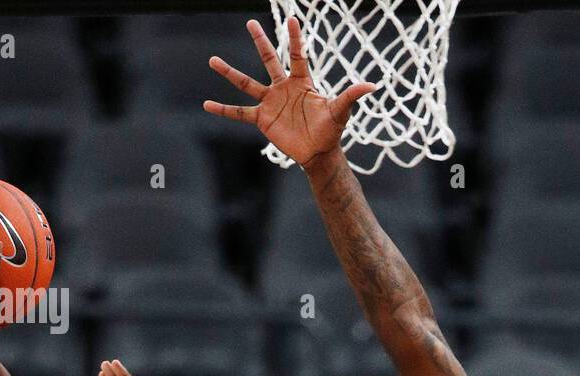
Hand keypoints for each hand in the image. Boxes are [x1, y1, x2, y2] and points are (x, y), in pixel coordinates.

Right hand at [203, 16, 374, 167]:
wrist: (318, 153)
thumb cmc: (331, 131)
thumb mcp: (341, 111)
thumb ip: (351, 95)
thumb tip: (372, 85)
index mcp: (301, 82)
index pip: (298, 55)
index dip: (295, 38)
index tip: (292, 18)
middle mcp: (283, 88)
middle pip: (269, 60)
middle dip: (260, 42)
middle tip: (251, 23)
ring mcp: (270, 102)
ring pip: (246, 83)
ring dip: (229, 72)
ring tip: (212, 60)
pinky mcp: (262, 118)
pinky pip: (239, 112)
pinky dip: (224, 110)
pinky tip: (207, 104)